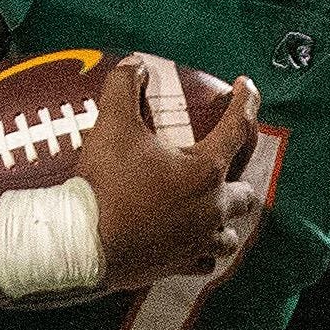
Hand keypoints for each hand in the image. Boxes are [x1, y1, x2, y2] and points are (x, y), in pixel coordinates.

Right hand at [74, 61, 258, 286]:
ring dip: (225, 222)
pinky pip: (204, 262)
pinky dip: (202, 253)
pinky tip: (192, 245)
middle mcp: (210, 208)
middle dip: (239, 181)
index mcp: (205, 170)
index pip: (238, 128)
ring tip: (212, 213)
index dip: (246, 101)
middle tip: (223, 170)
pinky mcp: (179, 266)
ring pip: (229, 235)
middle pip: (245, 195)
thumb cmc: (104, 183)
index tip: (246, 85)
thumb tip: (134, 63)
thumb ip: (124, 86)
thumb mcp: (112, 125)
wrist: (83, 243)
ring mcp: (197, 241)